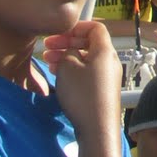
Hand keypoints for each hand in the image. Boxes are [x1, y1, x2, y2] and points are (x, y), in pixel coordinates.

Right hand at [42, 20, 121, 134]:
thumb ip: (67, 53)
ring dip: (67, 57)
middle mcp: (110, 61)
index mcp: (105, 51)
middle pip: (89, 43)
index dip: (77, 27)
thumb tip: (70, 52)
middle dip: (67, 42)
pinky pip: (87, 72)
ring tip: (48, 61)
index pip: (95, 27)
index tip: (59, 32)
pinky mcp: (103, 90)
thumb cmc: (83, 95)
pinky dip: (73, 69)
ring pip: (86, 59)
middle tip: (47, 46)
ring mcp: (107, 76)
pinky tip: (58, 74)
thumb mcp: (67, 67)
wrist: (97, 128)